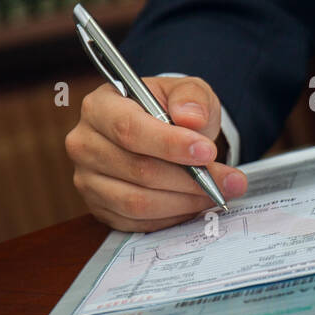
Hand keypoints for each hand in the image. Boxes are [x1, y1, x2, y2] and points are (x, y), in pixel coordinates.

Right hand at [65, 75, 247, 231]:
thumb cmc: (169, 110)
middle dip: (189, 178)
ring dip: (185, 201)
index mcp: (100, 107)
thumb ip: (192, 98)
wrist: (160, 133)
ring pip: (138, 201)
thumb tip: (192, 118)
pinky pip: (138, 222)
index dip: (169, 144)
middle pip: (137, 169)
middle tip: (229, 180)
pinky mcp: (99, 208)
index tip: (207, 152)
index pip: (129, 129)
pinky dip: (172, 216)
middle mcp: (85, 144)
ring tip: (217, 192)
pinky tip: (195, 203)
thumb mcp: (187, 91)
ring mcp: (88, 180)